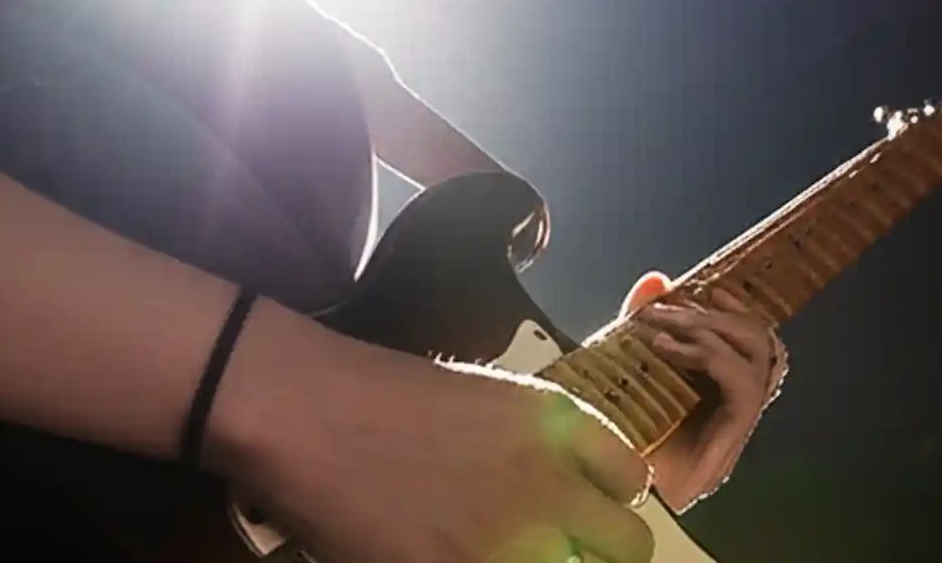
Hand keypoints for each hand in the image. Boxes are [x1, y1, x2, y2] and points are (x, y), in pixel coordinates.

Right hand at [205, 303, 655, 562]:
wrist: (308, 412)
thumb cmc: (383, 394)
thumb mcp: (487, 400)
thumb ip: (540, 446)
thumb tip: (566, 492)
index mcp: (558, 424)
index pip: (632, 480)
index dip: (608, 500)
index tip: (582, 511)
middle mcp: (551, 483)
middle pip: (629, 546)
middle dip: (601, 552)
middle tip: (562, 551)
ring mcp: (509, 541)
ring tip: (508, 553)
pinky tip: (453, 556)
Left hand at [618, 271, 788, 513]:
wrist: (607, 494)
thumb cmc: (618, 436)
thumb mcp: (631, 367)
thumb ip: (645, 327)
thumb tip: (654, 280)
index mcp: (720, 390)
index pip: (754, 340)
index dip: (738, 310)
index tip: (707, 289)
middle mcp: (737, 405)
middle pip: (760, 343)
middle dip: (713, 316)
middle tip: (667, 309)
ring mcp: (738, 422)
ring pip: (758, 359)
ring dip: (711, 330)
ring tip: (664, 329)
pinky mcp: (731, 435)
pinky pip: (743, 386)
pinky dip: (710, 357)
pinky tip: (668, 351)